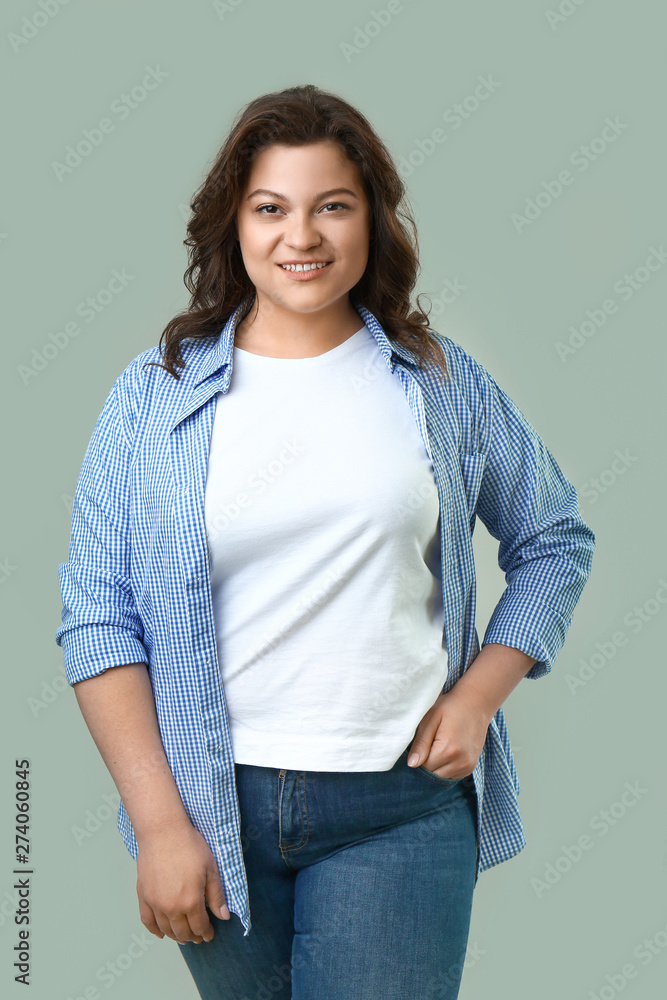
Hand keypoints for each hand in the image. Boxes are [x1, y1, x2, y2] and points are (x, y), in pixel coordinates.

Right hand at [135, 816, 230, 943]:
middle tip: (199, 937)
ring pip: (166, 929)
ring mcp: (155, 903)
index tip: (210, 934)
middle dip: (193, 937)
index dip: (206, 933)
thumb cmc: (190, 846)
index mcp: (191, 901)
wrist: (163, 831)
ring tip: (183, 937)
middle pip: (183, 932)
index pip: (200, 927)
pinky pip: (147, 921)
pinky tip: (161, 933)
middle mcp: (171, 907)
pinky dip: (154, 930)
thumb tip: (224, 916)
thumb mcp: (211, 869)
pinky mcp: (143, 895)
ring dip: (176, 936)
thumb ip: (217, 895)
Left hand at [407, 687, 492, 779]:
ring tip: (441, 743)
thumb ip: (421, 743)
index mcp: (448, 750)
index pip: (424, 766)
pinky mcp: (471, 767)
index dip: (419, 755)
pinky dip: (446, 767)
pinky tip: (448, 749)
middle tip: (432, 740)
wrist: (476, 703)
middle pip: (433, 774)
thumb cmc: (450, 707)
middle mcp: (460, 762)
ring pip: (442, 776)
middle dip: (428, 761)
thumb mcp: (431, 719)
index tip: (424, 740)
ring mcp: (468, 766)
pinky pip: (452, 775)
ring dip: (437, 765)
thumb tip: (411, 764)